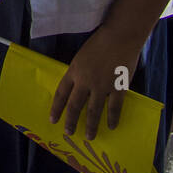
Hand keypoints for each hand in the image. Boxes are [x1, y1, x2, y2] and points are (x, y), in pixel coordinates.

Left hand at [49, 25, 145, 139]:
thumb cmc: (99, 42)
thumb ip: (79, 72)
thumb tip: (77, 86)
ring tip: (89, 136)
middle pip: (75, 105)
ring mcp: (102, 86)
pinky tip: (111, 126)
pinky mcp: (118, 88)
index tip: (53, 120)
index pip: (61, 93)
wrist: (119, 36)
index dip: (57, 108)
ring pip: (94, 111)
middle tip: (68, 133)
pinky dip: (113, 118)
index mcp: (74, 71)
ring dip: (91, 125)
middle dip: (70, 121)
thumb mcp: (81, 56)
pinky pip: (114, 107)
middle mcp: (85, 81)